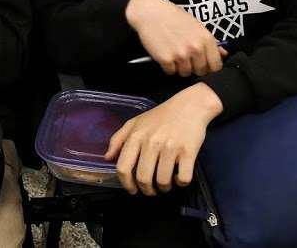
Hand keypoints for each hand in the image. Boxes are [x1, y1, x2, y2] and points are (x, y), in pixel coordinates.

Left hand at [105, 83, 222, 194]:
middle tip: (151, 190)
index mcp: (135, 136)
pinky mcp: (188, 151)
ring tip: (165, 184)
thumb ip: (118, 139)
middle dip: (146, 190)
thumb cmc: (160, 116)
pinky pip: (183, 178)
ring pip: (162, 181)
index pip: (123, 167)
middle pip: (143, 178)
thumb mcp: (135, 122)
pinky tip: (179, 178)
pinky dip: (181, 183)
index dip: (126, 184)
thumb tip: (107, 158)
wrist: (189, 106)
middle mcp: (151, 142)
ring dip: (164, 188)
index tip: (132, 190)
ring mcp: (170, 147)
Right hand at [126, 0, 224, 75]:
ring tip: (173, 54)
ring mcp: (181, 55)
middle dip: (194, 67)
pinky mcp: (166, 59)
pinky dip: (167, 66)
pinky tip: (164, 54)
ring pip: (185, 73)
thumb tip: (224, 54)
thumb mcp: (196, 25)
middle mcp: (196, 48)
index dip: (209, 66)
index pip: (216, 65)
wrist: (149, 12)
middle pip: (201, 71)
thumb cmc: (173, 17)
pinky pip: (170, 72)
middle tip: (185, 57)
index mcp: (206, 39)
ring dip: (179, 67)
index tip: (202, 62)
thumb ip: (210, 42)